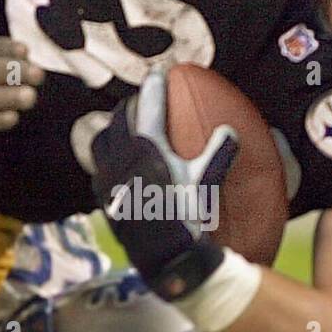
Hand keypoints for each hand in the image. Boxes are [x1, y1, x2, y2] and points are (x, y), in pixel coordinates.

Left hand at [91, 66, 238, 293]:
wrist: (166, 257)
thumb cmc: (189, 218)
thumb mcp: (205, 183)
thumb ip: (217, 154)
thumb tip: (231, 131)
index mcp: (150, 146)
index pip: (150, 106)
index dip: (154, 87)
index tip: (158, 74)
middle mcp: (124, 156)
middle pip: (121, 118)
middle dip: (132, 105)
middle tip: (142, 101)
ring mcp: (110, 177)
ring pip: (102, 140)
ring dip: (113, 129)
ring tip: (124, 129)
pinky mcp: (104, 197)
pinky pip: (100, 167)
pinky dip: (107, 158)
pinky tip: (117, 164)